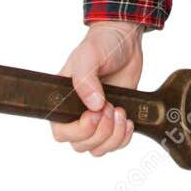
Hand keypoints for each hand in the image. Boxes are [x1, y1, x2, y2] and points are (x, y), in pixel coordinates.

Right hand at [50, 21, 146, 155]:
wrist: (125, 41)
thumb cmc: (101, 44)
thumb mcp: (88, 57)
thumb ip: (85, 80)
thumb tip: (93, 105)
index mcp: (63, 101)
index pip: (61, 132)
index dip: (79, 130)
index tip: (94, 114)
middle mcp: (77, 114)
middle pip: (81, 145)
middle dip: (100, 131)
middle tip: (110, 107)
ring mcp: (96, 119)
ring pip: (98, 148)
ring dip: (113, 136)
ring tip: (120, 111)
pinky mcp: (114, 121)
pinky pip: (115, 144)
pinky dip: (123, 138)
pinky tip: (128, 120)